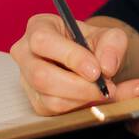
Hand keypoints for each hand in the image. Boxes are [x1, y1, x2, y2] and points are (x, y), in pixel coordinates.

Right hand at [10, 13, 138, 115]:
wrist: (94, 61)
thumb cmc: (94, 43)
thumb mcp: (109, 36)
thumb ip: (113, 46)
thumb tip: (107, 67)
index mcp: (38, 26)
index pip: (43, 41)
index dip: (70, 56)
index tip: (95, 70)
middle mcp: (26, 53)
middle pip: (40, 75)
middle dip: (77, 86)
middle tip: (104, 88)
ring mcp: (27, 79)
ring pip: (48, 98)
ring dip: (81, 99)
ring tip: (103, 92)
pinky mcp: (36, 101)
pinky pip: (55, 111)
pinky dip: (79, 108)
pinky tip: (94, 99)